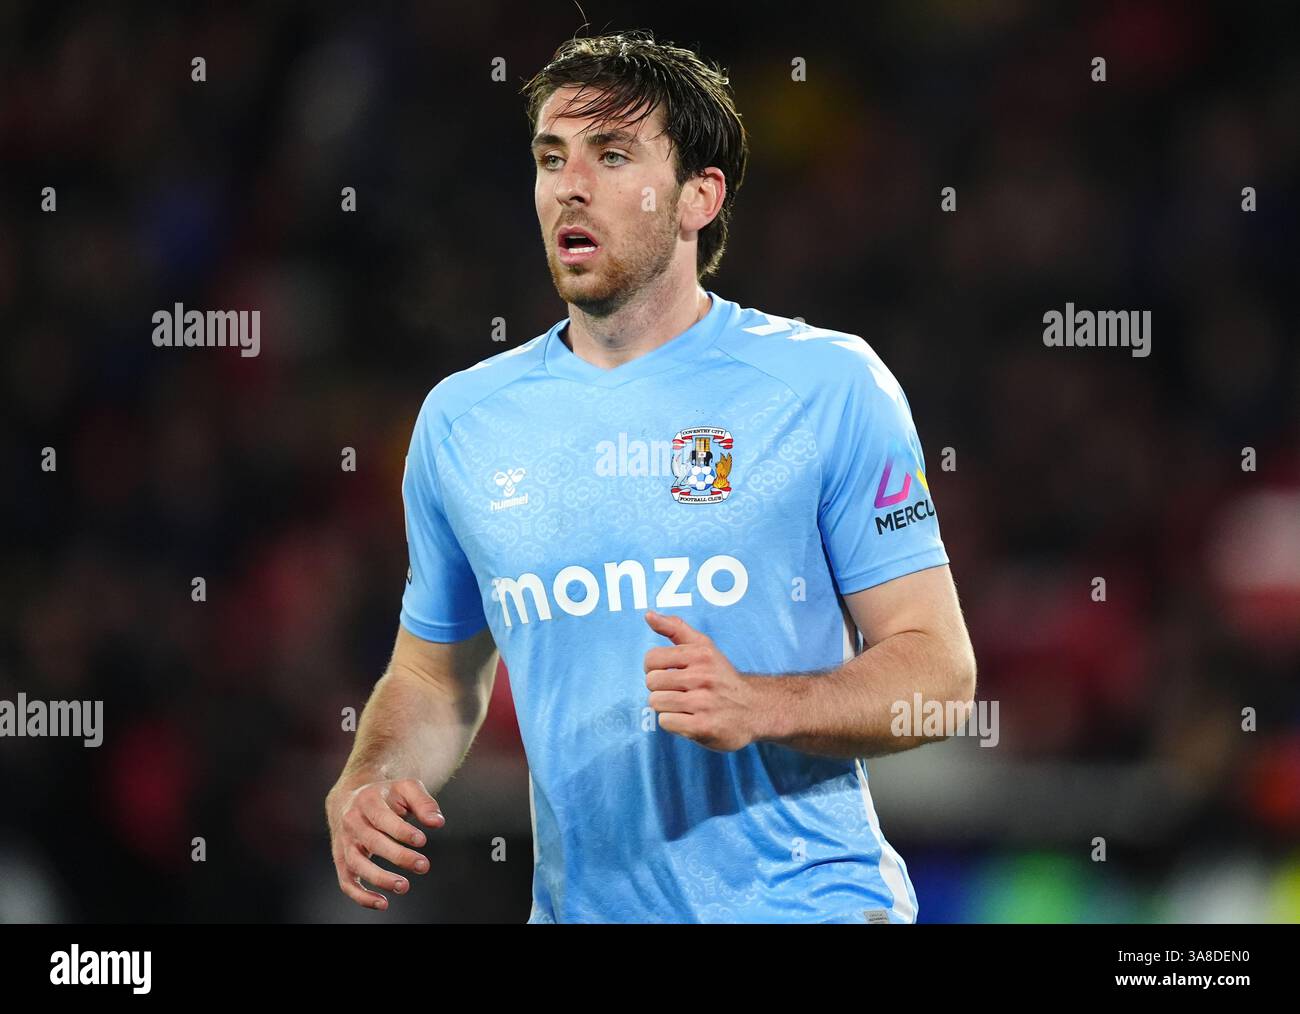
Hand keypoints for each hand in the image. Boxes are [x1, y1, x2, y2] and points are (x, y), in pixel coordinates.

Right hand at [326, 777, 443, 909]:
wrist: (350, 797)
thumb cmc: (385, 795)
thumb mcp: (406, 788)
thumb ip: (424, 802)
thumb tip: (438, 822)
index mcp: (367, 801)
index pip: (383, 818)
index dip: (402, 831)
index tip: (422, 840)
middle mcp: (352, 822)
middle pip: (373, 842)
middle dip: (399, 856)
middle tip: (423, 865)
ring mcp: (345, 843)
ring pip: (357, 865)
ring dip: (380, 879)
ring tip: (404, 887)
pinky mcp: (342, 860)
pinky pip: (347, 882)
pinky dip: (361, 896)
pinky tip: (383, 903)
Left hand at [643, 610, 760, 751]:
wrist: (754, 709)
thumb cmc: (722, 677)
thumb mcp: (704, 646)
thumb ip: (675, 628)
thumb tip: (648, 615)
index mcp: (700, 654)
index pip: (651, 659)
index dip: (655, 668)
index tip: (670, 673)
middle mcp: (702, 676)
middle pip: (651, 682)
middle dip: (661, 688)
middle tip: (680, 691)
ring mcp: (703, 702)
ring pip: (656, 702)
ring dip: (667, 706)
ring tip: (685, 706)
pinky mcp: (703, 726)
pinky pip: (665, 722)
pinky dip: (673, 723)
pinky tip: (689, 719)